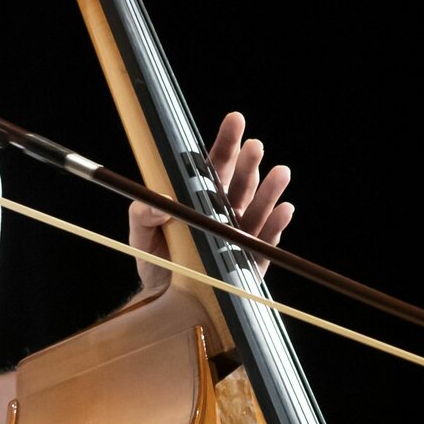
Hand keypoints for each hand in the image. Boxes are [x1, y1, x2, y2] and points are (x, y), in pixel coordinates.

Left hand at [130, 111, 294, 294]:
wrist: (166, 302)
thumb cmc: (156, 261)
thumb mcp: (139, 234)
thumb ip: (143, 213)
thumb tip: (161, 201)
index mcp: (200, 197)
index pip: (214, 164)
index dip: (226, 142)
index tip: (235, 120)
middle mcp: (224, 210)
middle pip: (240, 180)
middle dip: (248, 162)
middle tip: (254, 146)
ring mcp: (241, 233)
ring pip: (258, 206)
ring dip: (270, 189)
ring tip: (281, 172)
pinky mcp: (251, 260)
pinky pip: (266, 241)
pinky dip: (276, 225)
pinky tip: (284, 209)